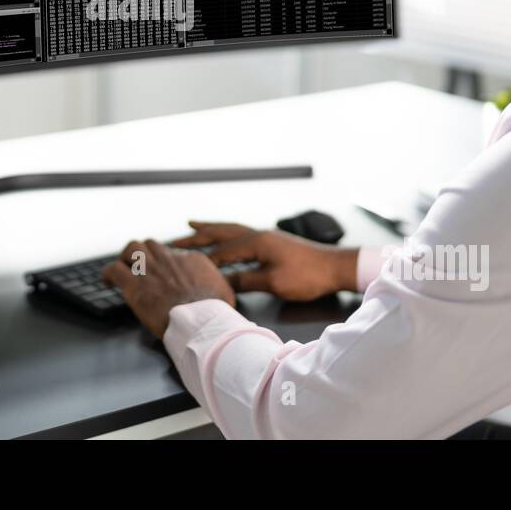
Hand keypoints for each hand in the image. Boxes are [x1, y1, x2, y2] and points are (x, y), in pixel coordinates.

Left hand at [101, 239, 234, 337]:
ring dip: (126, 257)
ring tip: (123, 268)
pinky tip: (107, 281)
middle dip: (143, 253)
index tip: (165, 276)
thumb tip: (218, 289)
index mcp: (191, 260)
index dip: (167, 265)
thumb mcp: (224, 291)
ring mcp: (151, 270)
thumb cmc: (215, 313)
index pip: (174, 254)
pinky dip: (108, 273)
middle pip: (151, 244)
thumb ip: (217, 284)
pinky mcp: (135, 285)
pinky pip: (114, 269)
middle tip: (139, 265)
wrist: (202, 321)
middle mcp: (170, 260)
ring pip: (131, 248)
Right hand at [171, 221, 358, 301]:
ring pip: (230, 229)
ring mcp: (265, 236)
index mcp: (257, 242)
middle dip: (197, 236)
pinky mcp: (272, 241)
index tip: (182, 266)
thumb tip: (223, 283)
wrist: (335, 267)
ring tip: (192, 225)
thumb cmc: (308, 276)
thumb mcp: (274, 282)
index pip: (222, 251)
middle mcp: (258, 234)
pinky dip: (226, 234)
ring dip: (210, 229)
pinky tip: (224, 238)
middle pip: (221, 233)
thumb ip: (246, 280)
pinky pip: (241, 234)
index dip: (202, 260)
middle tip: (175, 239)